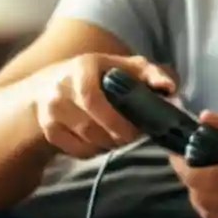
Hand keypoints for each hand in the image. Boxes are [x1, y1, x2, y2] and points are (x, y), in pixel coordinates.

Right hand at [33, 53, 175, 158]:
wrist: (50, 84)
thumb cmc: (99, 73)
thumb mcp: (125, 66)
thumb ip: (150, 74)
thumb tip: (169, 87)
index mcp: (82, 68)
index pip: (92, 98)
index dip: (115, 120)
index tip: (135, 129)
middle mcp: (60, 90)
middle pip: (89, 126)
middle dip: (115, 136)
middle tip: (130, 137)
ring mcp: (50, 112)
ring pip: (84, 140)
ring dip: (107, 145)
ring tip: (118, 138)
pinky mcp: (48, 130)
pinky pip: (76, 150)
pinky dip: (93, 151)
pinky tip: (101, 142)